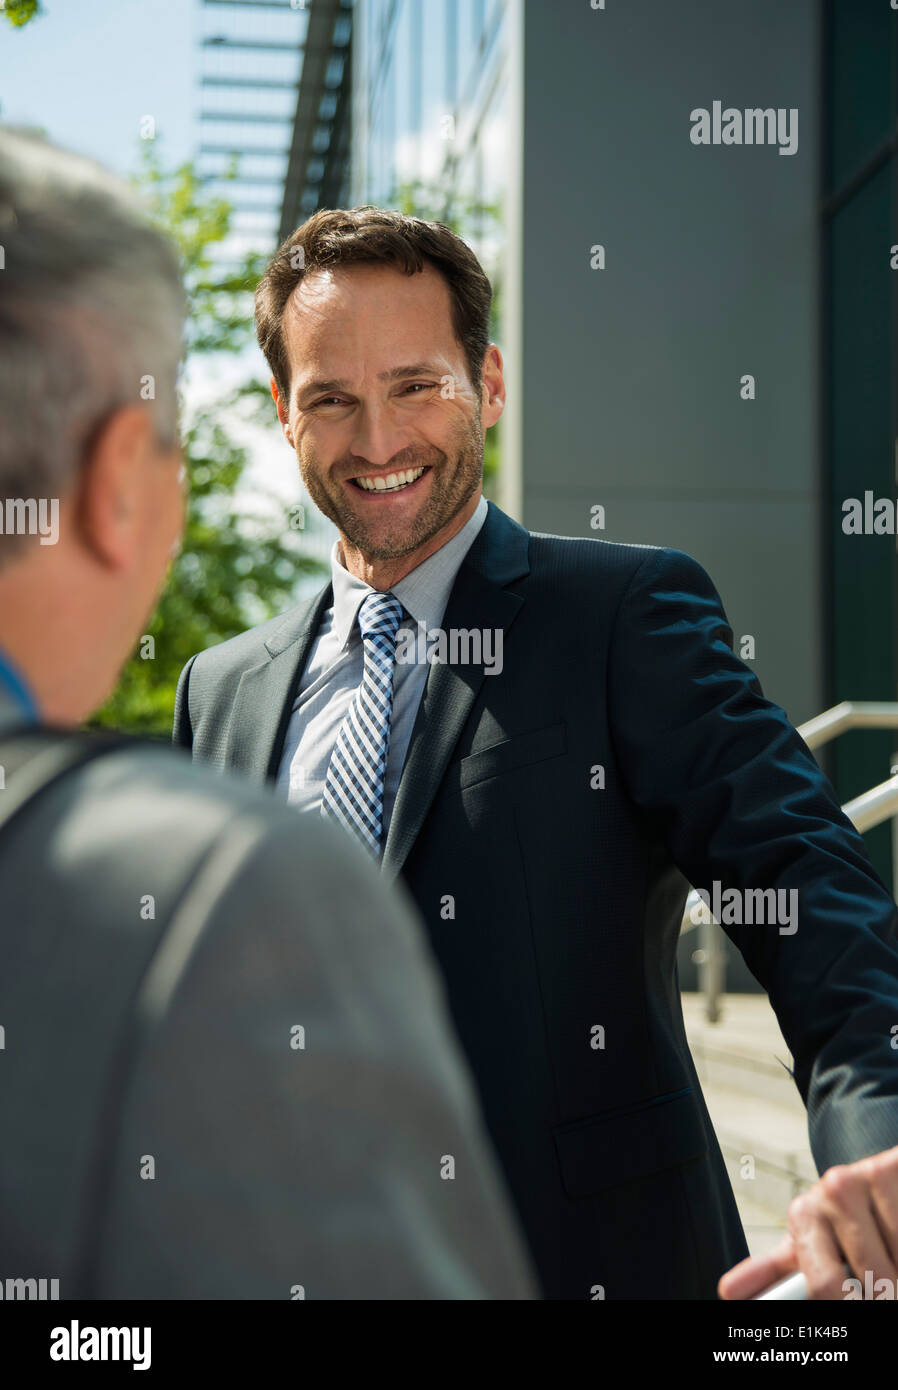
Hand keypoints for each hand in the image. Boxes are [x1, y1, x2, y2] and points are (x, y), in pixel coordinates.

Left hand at [718, 1143, 897, 1299]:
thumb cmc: (843, 1221)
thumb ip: (773, 1270)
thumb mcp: (810, 1242)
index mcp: (803, 1217)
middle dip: (884, 1294)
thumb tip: (727, 1293)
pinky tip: (897, 1233)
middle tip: (884, 1288)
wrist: (876, 1176)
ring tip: (890, 1254)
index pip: (825, 1285)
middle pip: (873, 1283)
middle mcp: (828, 1192)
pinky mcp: (890, 1169)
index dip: (840, 1303)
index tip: (839, 1299)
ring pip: (896, 1265)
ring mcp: (859, 1179)